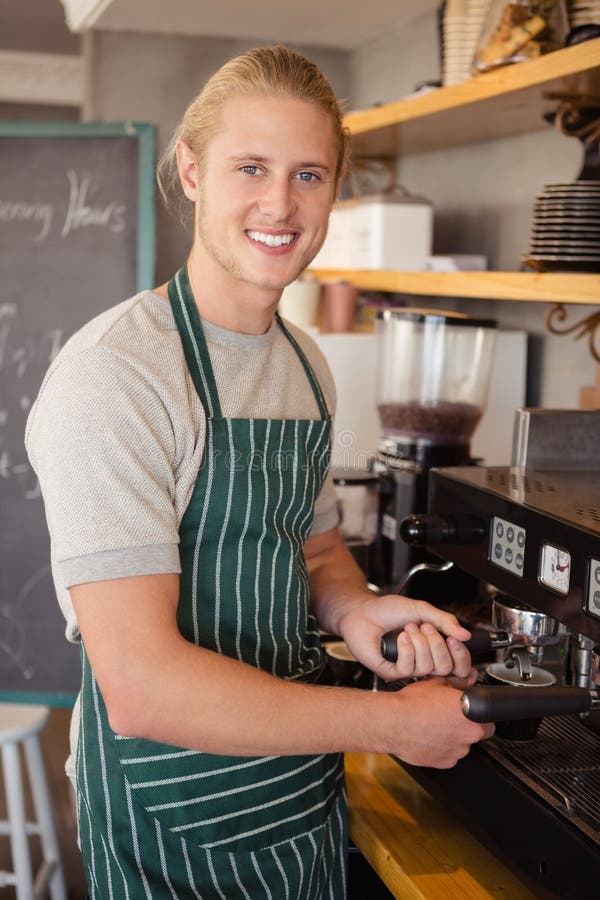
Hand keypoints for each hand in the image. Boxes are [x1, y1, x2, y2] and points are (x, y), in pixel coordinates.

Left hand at [338, 594, 473, 682]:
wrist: (363, 611)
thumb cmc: (388, 610)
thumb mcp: (421, 610)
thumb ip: (444, 621)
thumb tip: (465, 634)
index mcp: (434, 650)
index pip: (459, 666)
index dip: (461, 655)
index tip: (454, 639)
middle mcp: (422, 662)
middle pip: (446, 668)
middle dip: (437, 644)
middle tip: (424, 627)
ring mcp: (407, 668)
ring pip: (427, 668)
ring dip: (419, 644)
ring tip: (408, 629)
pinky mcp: (390, 672)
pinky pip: (407, 669)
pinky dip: (406, 650)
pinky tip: (400, 638)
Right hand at [386, 675, 494, 768]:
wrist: (392, 722)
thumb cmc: (412, 704)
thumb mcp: (437, 683)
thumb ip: (458, 682)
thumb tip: (468, 678)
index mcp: (471, 713)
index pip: (490, 716)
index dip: (480, 713)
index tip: (472, 710)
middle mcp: (468, 734)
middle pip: (478, 732)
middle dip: (468, 725)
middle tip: (450, 717)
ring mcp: (457, 751)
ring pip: (463, 744)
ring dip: (455, 737)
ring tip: (436, 726)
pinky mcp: (445, 762)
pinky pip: (449, 755)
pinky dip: (443, 748)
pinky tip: (430, 737)